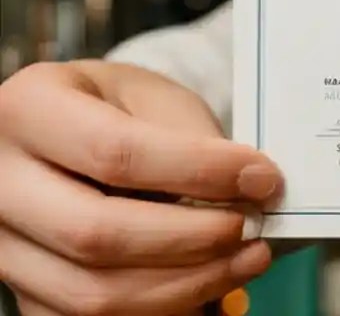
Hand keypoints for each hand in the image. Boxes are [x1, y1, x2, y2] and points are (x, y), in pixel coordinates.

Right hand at [0, 60, 283, 315]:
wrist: (72, 133)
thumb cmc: (115, 109)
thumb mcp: (151, 96)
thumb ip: (190, 139)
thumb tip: (246, 192)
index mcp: (28, 110)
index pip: (116, 153)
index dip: (199, 171)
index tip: (262, 178)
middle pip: (96, 234)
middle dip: (193, 238)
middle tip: (252, 227)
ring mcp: (1, 246)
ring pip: (93, 294)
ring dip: (186, 284)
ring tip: (246, 257)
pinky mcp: (22, 292)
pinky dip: (162, 308)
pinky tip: (208, 284)